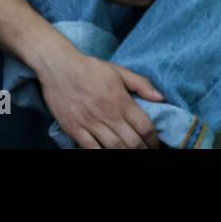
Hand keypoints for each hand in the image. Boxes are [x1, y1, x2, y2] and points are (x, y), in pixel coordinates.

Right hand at [37, 47, 163, 148]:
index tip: (156, 144)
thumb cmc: (91, 69)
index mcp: (121, 100)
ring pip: (113, 148)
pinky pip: (90, 149)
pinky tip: (109, 154)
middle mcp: (108, 114)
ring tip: (132, 154)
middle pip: (131, 141)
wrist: (59, 67)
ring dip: (125, 153)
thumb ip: (141, 84)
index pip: (144, 126)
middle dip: (142, 149)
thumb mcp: (119, 71)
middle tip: (147, 152)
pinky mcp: (74, 129)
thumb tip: (161, 97)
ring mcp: (90, 123)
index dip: (153, 139)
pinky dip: (101, 154)